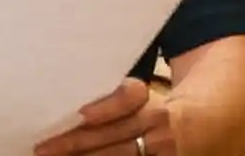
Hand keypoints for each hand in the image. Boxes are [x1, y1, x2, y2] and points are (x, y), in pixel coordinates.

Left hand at [34, 78, 176, 155]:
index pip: (128, 97)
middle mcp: (155, 122)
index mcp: (147, 98)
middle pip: (114, 134)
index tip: (81, 115)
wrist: (201, 122)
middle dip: (76, 143)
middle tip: (43, 148)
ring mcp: (161, 148)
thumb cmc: (152, 106)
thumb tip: (65, 106)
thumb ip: (110, 97)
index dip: (106, 107)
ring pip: (119, 155)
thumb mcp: (140, 95)